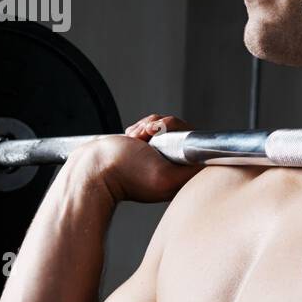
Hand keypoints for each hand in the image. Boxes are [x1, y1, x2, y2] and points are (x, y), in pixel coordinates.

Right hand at [75, 114, 200, 202]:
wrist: (91, 167)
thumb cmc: (123, 172)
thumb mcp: (166, 176)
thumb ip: (192, 170)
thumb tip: (211, 160)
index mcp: (181, 175)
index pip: (196, 141)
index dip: (180, 133)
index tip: (164, 140)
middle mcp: (173, 165)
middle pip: (181, 130)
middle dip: (161, 128)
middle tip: (146, 139)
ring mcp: (159, 154)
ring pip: (164, 125)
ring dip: (147, 127)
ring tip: (135, 141)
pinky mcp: (145, 146)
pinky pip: (150, 127)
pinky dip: (139, 128)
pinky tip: (132, 139)